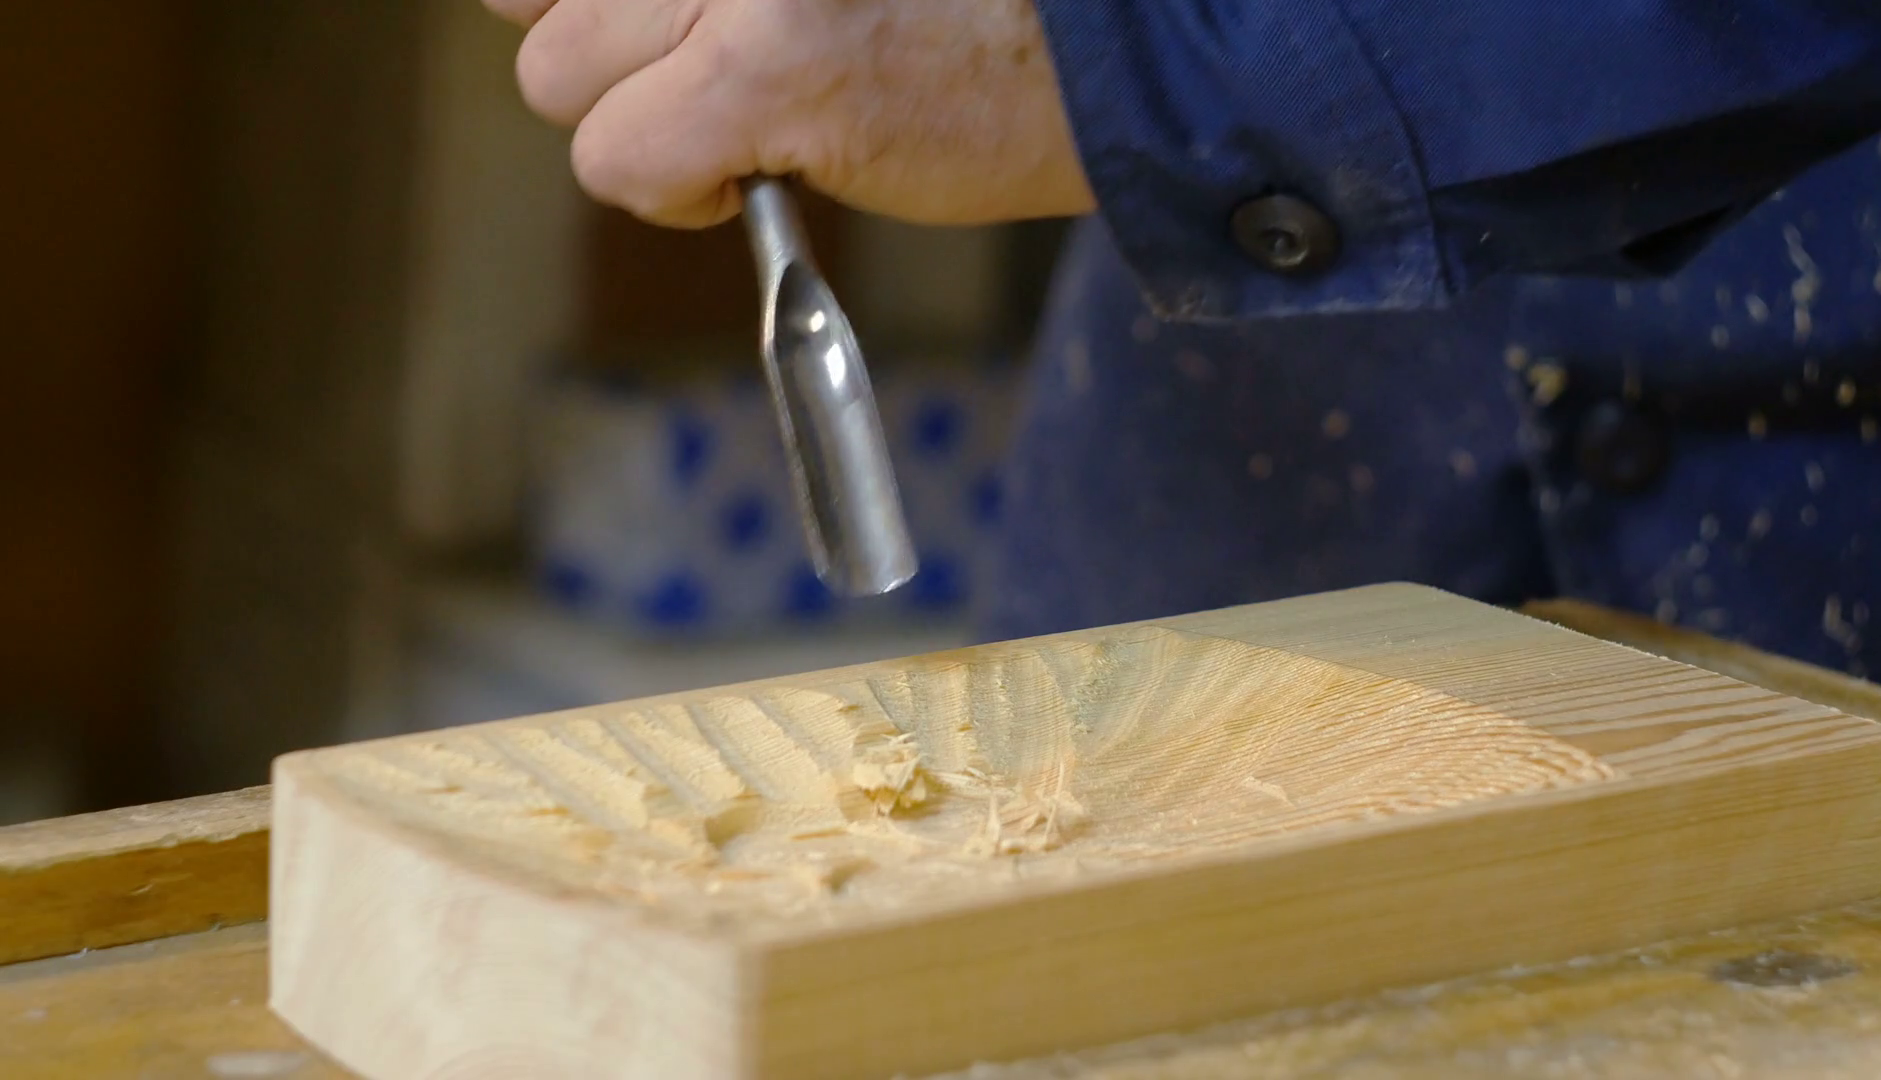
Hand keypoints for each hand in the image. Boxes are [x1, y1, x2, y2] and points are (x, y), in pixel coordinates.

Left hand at [483, 0, 1095, 228]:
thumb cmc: (969, 3)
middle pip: (537, 6)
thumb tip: (523, 1)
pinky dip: (678, 192)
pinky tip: (762, 167)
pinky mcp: (764, 68)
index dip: (585, 4)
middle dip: (615, 58)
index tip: (650, 28)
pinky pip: (617, 161)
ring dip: (644, 122)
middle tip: (727, 70)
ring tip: (756, 113)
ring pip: (560, 80)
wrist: (1113, 48)